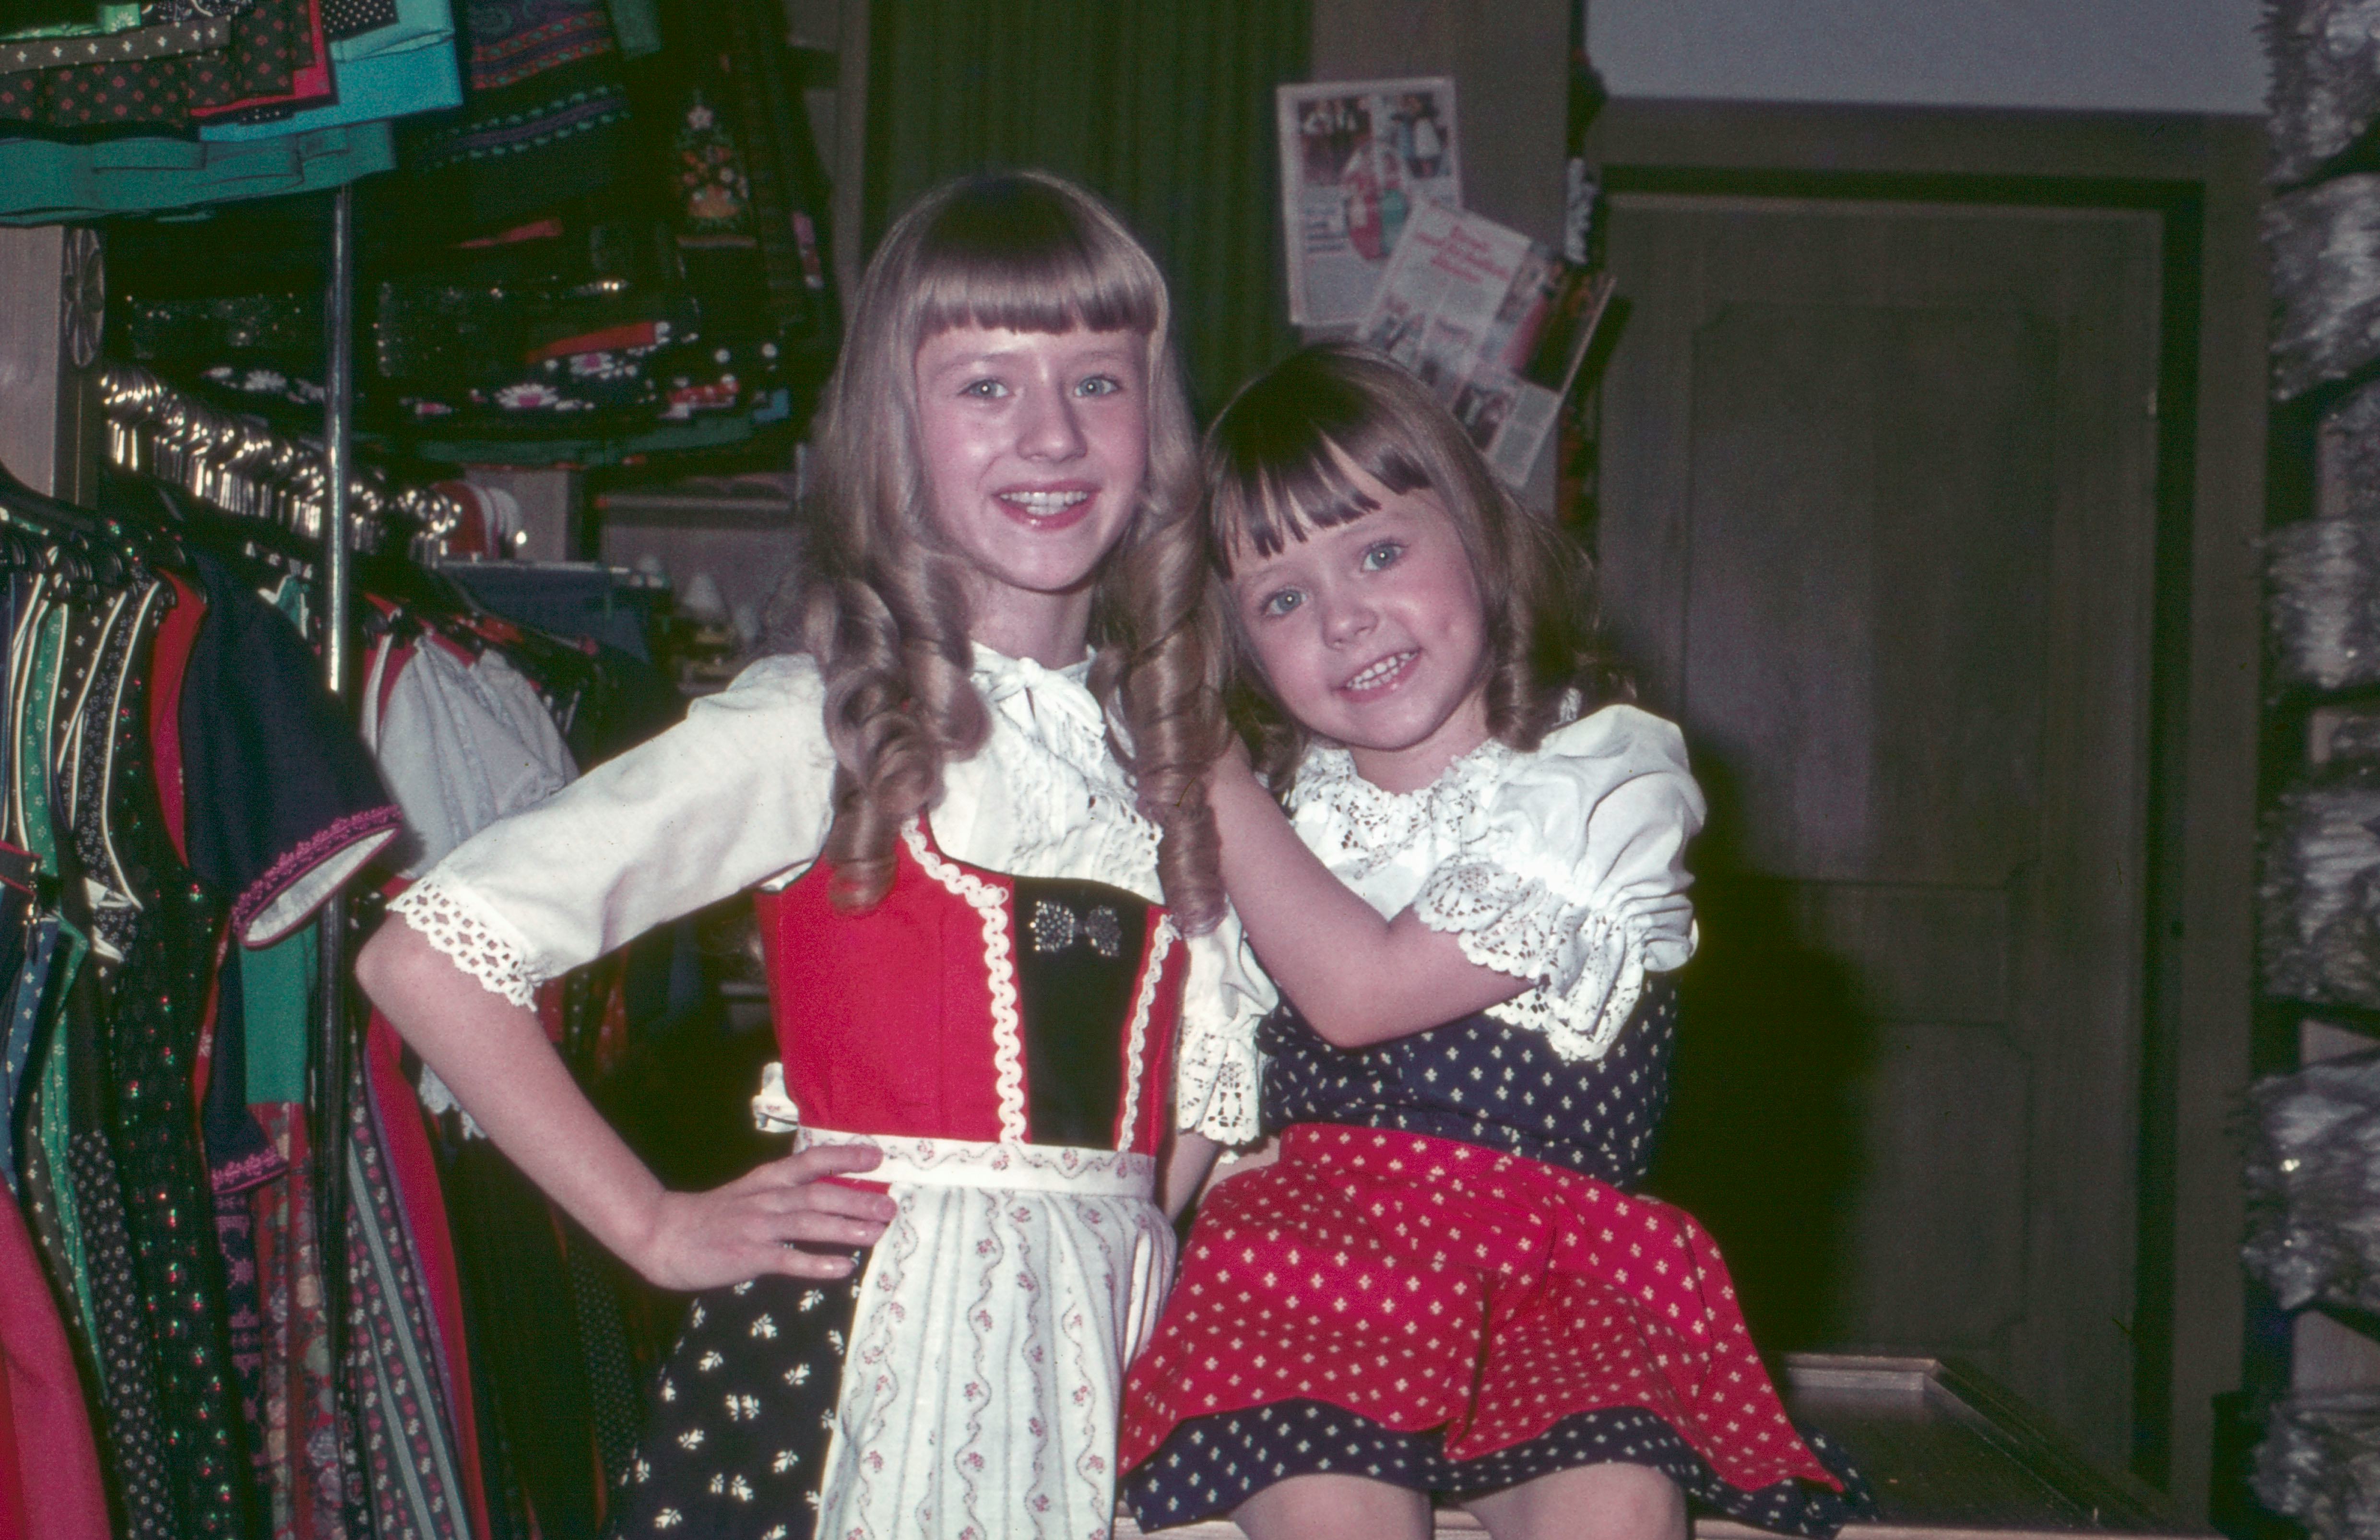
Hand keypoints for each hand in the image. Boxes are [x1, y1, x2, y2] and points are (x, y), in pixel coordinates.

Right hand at [629, 1142, 897, 1290]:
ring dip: (846, 1227)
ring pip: (809, 1223)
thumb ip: (786, 1191)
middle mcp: (767, 1198)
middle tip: (891, 1206)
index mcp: (768, 1180)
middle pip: (819, 1193)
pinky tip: (842, 1268)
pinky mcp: (748, 1255)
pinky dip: (817, 1263)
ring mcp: (757, 1227)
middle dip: (858, 1198)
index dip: (845, 1156)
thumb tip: (831, 1194)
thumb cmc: (714, 1216)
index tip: (877, 1155)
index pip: (811, 1160)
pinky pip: (788, 1259)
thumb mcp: (751, 1192)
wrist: (665, 1235)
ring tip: (876, 1233)